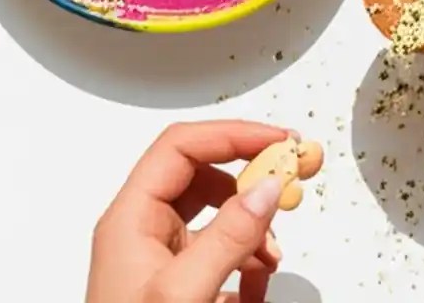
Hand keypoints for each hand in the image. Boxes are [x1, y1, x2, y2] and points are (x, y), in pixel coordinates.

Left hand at [87, 121, 289, 302]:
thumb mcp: (185, 292)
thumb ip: (229, 237)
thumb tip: (268, 188)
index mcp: (130, 218)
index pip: (183, 147)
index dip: (233, 136)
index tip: (281, 143)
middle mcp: (142, 230)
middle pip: (203, 177)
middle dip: (250, 181)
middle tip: (293, 181)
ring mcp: (159, 258)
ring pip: (215, 216)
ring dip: (252, 230)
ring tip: (270, 259)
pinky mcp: (176, 285)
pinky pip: (218, 255)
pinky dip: (245, 265)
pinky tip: (254, 289)